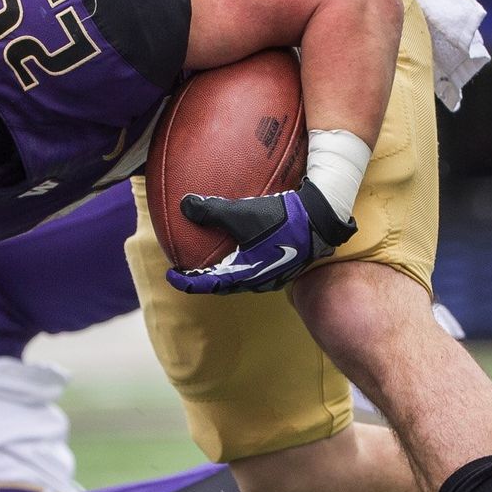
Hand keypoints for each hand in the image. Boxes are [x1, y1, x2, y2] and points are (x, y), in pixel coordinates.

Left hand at [165, 178, 355, 294]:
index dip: (187, 282)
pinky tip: (244, 247)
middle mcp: (258, 280)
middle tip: (190, 270)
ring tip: (215, 260)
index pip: (208, 284)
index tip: (171, 276)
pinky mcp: (285, 267)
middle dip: (205, 279)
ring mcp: (274, 276)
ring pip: (242, 279)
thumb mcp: (242, 212)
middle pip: (224, 285)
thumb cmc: (281, 219)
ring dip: (226, 272)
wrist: (320, 219)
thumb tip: (184, 205)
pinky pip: (256, 269)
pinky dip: (242, 263)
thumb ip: (211, 210)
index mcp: (244, 274)